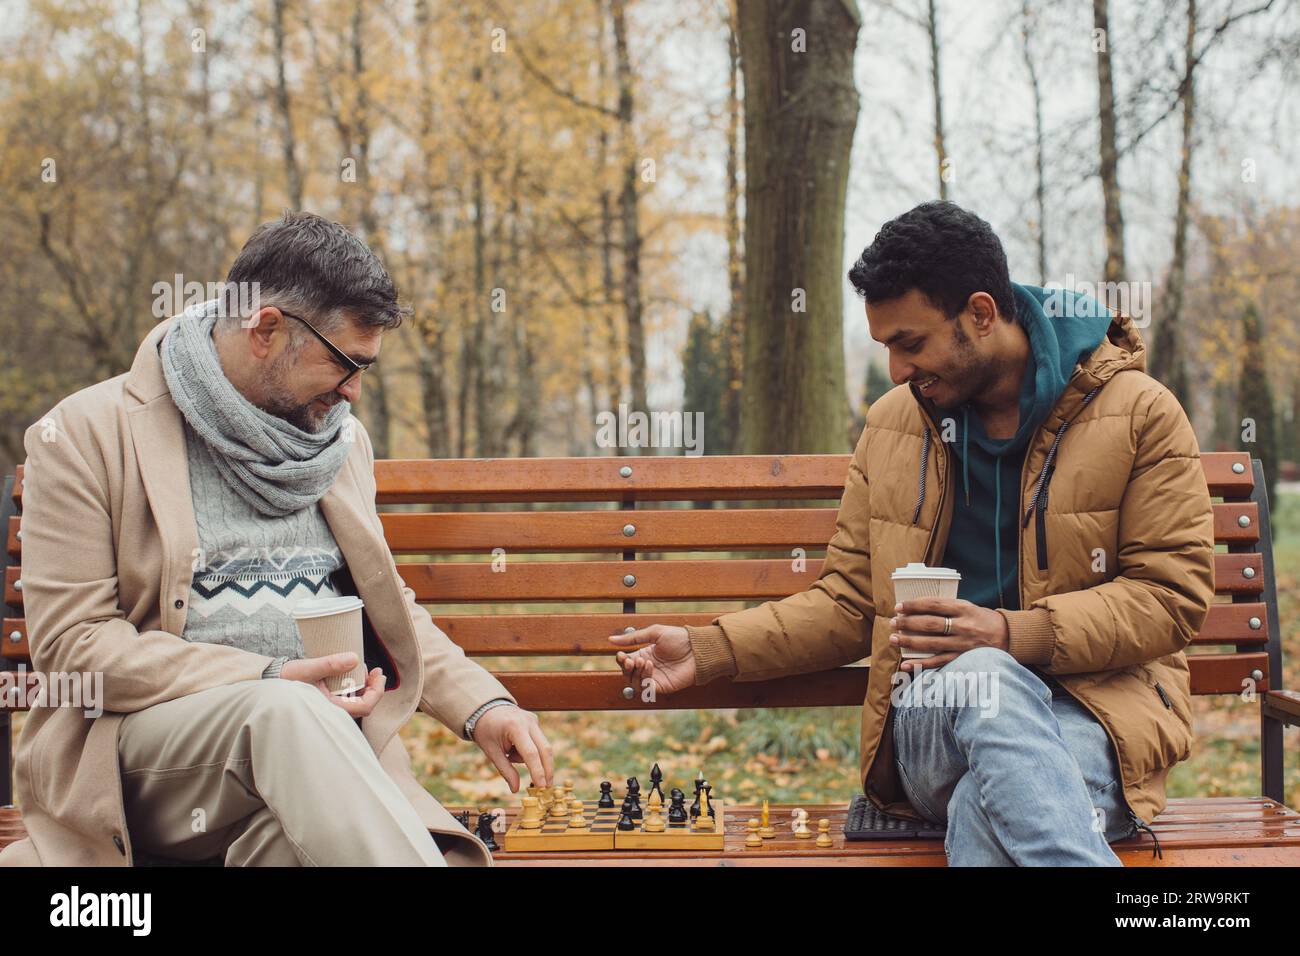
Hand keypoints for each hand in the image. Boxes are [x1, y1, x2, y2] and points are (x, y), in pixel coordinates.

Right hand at [280, 653, 386, 717]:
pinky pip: (346, 696)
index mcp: (330, 707)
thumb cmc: (286, 678)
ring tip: (360, 667)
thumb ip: (330, 664)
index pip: (364, 707)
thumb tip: (354, 658)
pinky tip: (350, 672)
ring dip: (364, 685)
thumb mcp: (309, 669)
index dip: (377, 692)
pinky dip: (353, 685)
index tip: (379, 674)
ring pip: (356, 700)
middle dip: (373, 687)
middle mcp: (332, 710)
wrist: (269, 682)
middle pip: (364, 704)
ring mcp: (330, 706)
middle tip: (375, 670)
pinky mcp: (326, 700)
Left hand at [472, 705, 553, 792]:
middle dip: (547, 770)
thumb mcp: (491, 752)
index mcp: (515, 727)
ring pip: (542, 747)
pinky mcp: (535, 722)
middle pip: (545, 749)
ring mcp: (534, 720)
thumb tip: (515, 789)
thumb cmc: (486, 731)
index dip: (538, 772)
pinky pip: (538, 742)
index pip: (531, 753)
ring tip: (509, 753)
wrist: (485, 709)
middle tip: (547, 788)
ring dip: (531, 759)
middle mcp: (528, 722)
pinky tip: (513, 747)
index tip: (542, 787)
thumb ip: (505, 770)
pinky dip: (530, 751)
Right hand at [609, 624, 695, 695]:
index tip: (620, 654)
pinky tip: (649, 666)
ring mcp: (654, 678)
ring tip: (643, 661)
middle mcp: (648, 667)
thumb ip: (633, 638)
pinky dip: (644, 677)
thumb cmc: (679, 638)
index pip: (626, 661)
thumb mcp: (654, 633)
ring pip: (634, 682)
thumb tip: (611, 640)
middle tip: (629, 660)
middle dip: (626, 667)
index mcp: (645, 654)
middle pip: (628, 673)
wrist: (698, 649)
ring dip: (635, 672)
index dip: (621, 659)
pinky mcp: (661, 686)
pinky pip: (646, 687)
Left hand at [889, 597, 1009, 672]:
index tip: (899, 607)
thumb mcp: (967, 606)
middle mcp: (963, 626)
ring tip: (894, 639)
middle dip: (908, 623)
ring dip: (910, 642)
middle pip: (930, 624)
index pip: (934, 604)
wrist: (1008, 636)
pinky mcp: (963, 658)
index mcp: (963, 608)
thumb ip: (946, 607)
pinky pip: (939, 662)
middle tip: (893, 622)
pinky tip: (906, 664)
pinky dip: (921, 664)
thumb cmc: (982, 619)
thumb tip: (916, 608)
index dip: (914, 605)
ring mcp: (963, 644)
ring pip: (932, 643)